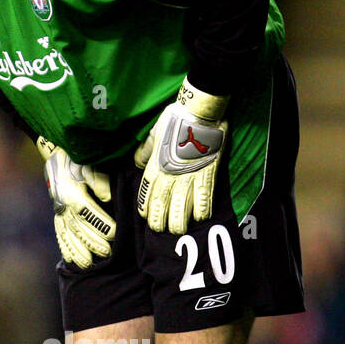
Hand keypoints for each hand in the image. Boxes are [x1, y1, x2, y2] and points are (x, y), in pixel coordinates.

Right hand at [37, 136, 115, 268]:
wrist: (57, 156)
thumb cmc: (78, 160)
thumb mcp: (90, 164)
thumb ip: (98, 180)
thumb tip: (105, 196)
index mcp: (71, 191)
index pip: (86, 211)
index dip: (100, 224)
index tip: (114, 234)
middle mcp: (62, 204)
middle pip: (77, 227)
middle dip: (92, 241)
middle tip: (107, 253)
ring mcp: (59, 211)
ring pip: (67, 234)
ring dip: (78, 250)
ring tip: (88, 265)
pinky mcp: (58, 215)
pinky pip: (60, 234)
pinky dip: (66, 248)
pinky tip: (73, 261)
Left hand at [134, 77, 229, 234]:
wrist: (199, 113)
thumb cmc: (175, 120)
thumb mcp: (153, 134)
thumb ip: (145, 151)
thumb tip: (138, 162)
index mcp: (155, 165)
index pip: (146, 192)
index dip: (145, 207)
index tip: (145, 217)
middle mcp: (170, 175)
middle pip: (162, 203)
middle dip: (160, 220)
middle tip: (160, 230)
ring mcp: (189, 176)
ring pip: (182, 205)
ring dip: (179, 221)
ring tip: (178, 230)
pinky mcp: (207, 174)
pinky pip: (204, 197)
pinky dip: (203, 209)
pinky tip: (201, 219)